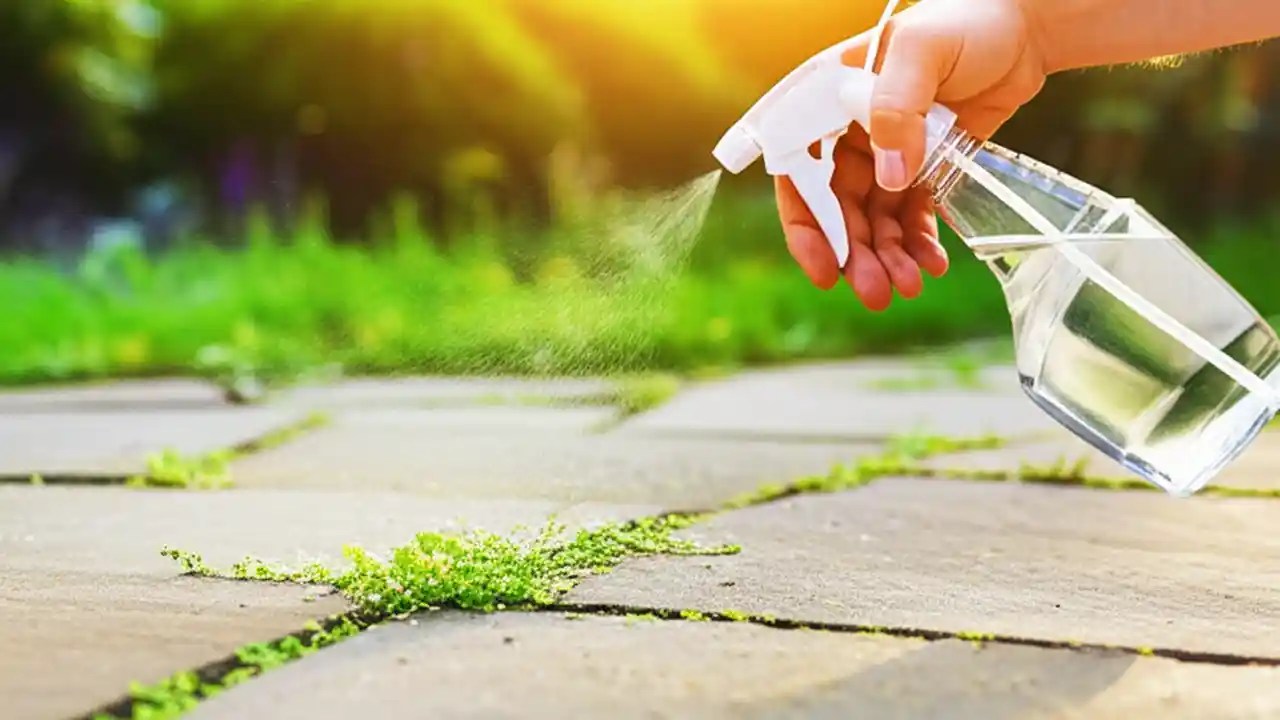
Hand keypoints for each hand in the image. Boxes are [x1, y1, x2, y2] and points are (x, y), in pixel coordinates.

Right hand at [776, 0, 1049, 310]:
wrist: (1026, 27)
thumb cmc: (968, 20)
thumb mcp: (922, 51)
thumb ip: (895, 109)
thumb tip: (889, 177)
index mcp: (828, 99)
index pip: (798, 170)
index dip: (806, 223)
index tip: (825, 268)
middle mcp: (848, 130)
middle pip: (837, 206)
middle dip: (855, 253)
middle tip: (877, 292)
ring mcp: (885, 150)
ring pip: (873, 218)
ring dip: (885, 256)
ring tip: (907, 286)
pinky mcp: (922, 165)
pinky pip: (910, 214)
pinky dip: (916, 243)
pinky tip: (931, 264)